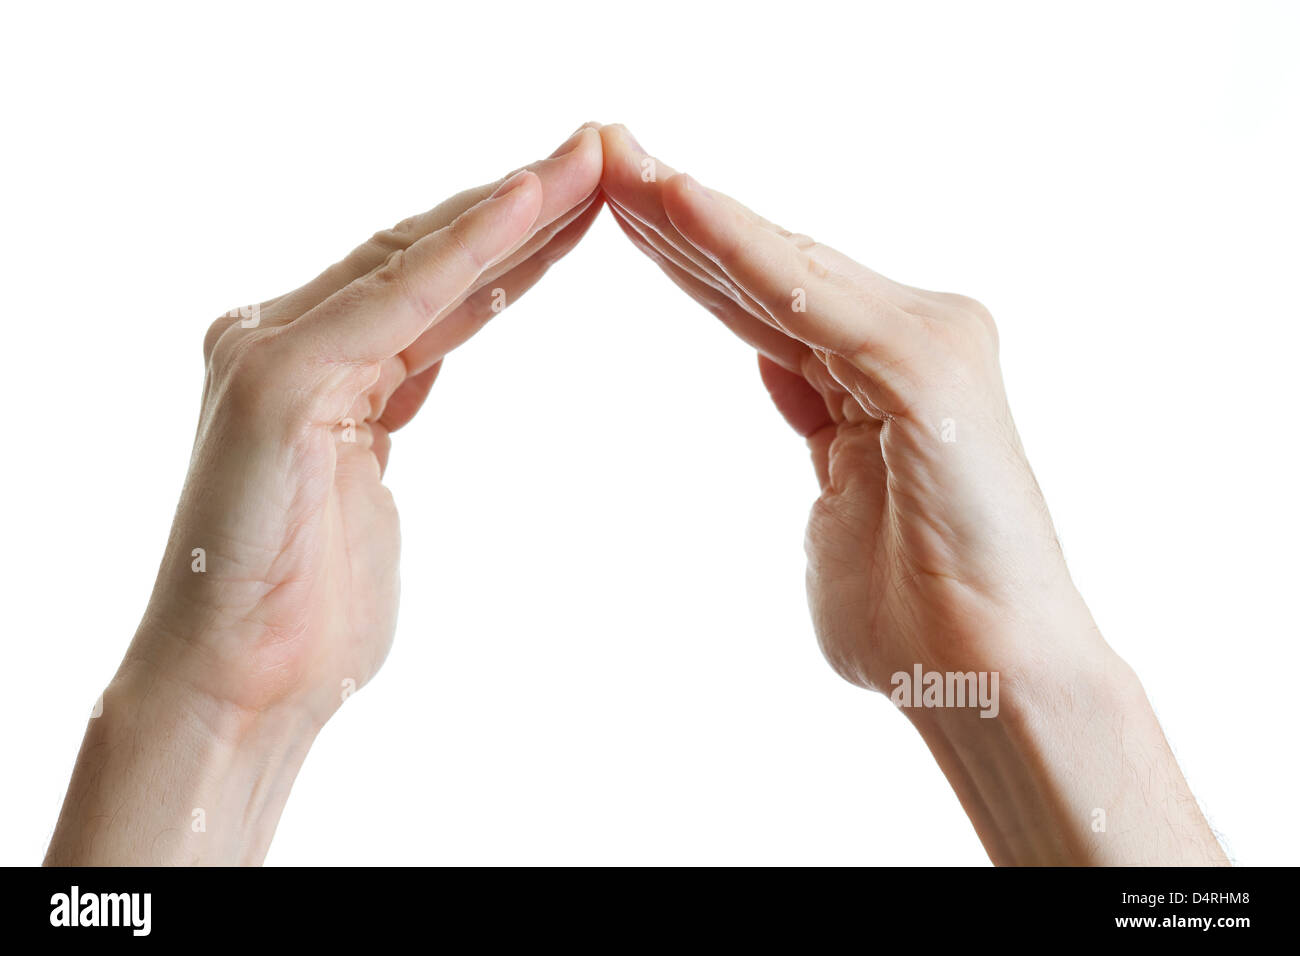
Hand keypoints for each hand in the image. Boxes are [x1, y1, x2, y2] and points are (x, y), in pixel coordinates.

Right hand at [137, 124, 602, 723]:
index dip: (509, 241)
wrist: (240, 687)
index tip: (587, 206)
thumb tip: (413, 375)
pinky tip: (529, 202)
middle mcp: (285, 339)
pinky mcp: (281, 380)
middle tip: (602, 154)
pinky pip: (400, 300)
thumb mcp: (364, 486)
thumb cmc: (307, 610)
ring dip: (512, 207)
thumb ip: (380, 411)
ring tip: (590, 161)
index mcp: (313, 365)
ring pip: (418, 260)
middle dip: (521, 205)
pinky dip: (468, 248)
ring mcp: (276, 352)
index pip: (427, 283)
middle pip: (425, 254)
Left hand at [598, 123, 1086, 689]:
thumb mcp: (837, 495)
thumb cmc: (910, 615)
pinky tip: (674, 200)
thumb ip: (817, 423)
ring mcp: (927, 342)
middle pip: (771, 267)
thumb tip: (779, 368)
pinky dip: (738, 247)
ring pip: (784, 267)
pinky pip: (808, 297)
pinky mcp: (926, 364)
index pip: (766, 300)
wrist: (987, 678)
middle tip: (601, 153)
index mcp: (881, 372)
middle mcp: (912, 338)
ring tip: (615, 160)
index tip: (618, 212)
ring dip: (692, 213)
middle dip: (679, 215)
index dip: (691, 256)